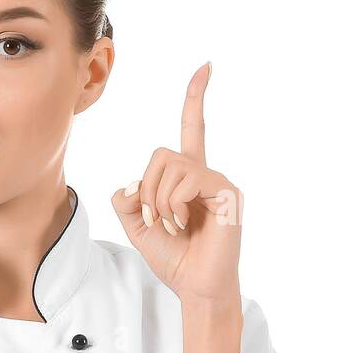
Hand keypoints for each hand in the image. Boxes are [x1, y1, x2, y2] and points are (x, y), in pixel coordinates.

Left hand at [109, 62, 243, 306]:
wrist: (195, 286)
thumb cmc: (174, 257)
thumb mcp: (136, 226)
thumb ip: (125, 200)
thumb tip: (132, 184)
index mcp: (186, 176)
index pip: (192, 129)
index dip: (196, 99)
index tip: (205, 67)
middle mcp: (205, 173)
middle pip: (160, 154)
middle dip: (146, 188)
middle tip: (153, 218)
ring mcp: (218, 181)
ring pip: (170, 167)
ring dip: (158, 200)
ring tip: (171, 224)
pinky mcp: (227, 192)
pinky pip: (187, 181)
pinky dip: (172, 205)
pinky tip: (182, 223)